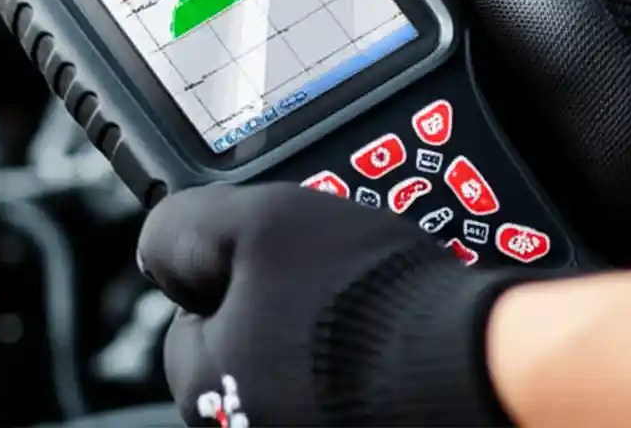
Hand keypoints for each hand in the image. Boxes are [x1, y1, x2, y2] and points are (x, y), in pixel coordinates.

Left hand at [139, 182, 530, 426]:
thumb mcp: (257, 222)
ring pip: (302, 369)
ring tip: (373, 299)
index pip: (189, 320)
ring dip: (330, 333)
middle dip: (284, 306)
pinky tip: (399, 335)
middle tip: (331, 271)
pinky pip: (350, 387)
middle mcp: (247, 427)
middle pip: (248, 347)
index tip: (273, 252)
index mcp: (205, 387)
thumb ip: (187, 230)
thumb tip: (154, 249)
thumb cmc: (365, 299)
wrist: (476, 361)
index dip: (230, 270)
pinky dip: (369, 365)